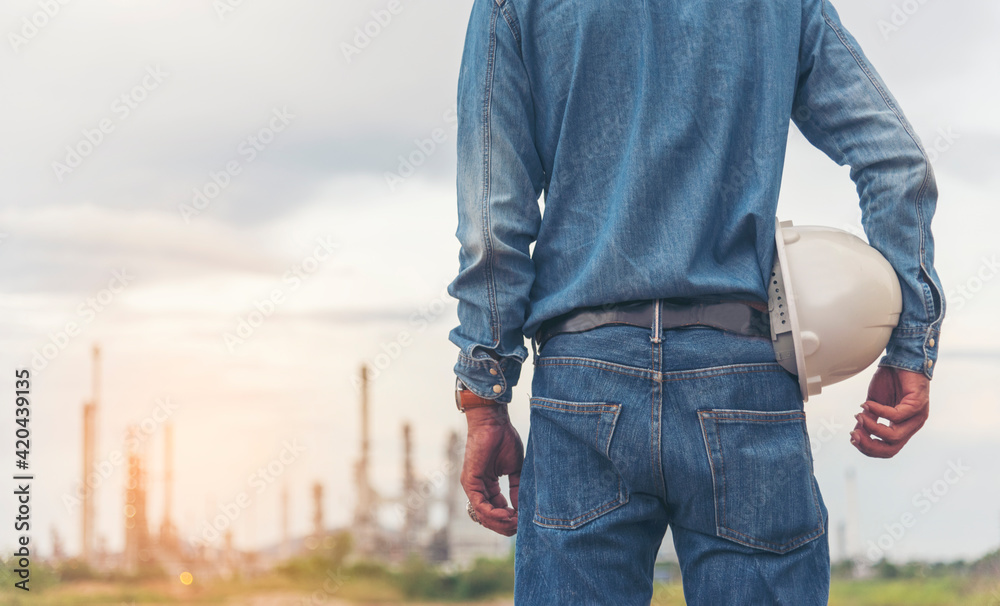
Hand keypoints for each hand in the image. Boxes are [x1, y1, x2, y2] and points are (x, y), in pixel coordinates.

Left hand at [460, 404, 522, 535]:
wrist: (494, 422)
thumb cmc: (504, 439)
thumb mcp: (515, 469)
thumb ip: (517, 489)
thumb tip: (521, 509)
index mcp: (488, 486)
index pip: (497, 510)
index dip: (510, 519)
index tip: (524, 520)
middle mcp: (478, 488)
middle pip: (489, 518)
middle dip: (505, 525)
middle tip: (520, 526)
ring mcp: (472, 486)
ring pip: (483, 515)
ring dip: (500, 522)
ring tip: (515, 522)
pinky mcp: (470, 481)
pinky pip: (479, 505)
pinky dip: (493, 513)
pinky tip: (508, 514)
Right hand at [851, 366, 929, 457]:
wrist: (902, 358)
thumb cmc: (891, 379)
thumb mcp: (875, 403)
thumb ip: (869, 419)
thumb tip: (857, 434)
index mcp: (903, 428)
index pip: (888, 449)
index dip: (869, 448)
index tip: (852, 439)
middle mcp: (912, 426)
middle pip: (892, 448)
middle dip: (870, 445)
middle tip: (854, 435)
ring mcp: (917, 416)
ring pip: (895, 436)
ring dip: (873, 428)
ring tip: (860, 416)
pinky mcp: (918, 404)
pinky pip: (897, 416)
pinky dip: (880, 411)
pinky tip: (868, 404)